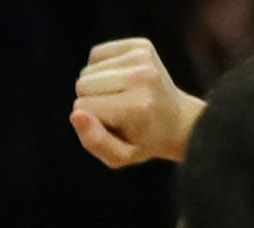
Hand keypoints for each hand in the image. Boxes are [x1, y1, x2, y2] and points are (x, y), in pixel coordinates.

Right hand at [70, 38, 203, 169]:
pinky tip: (120, 81)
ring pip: (88, 70)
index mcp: (135, 107)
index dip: (90, 121)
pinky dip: (101, 68)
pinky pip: (97, 54)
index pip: (82, 108)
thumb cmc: (142, 142)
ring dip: (97, 86)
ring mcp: (141, 57)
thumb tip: (75, 114)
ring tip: (121, 97)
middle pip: (82, 84)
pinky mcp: (141, 45)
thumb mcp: (119, 156)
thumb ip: (94, 142)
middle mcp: (140, 77)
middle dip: (91, 101)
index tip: (112, 126)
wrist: (178, 121)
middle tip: (117, 112)